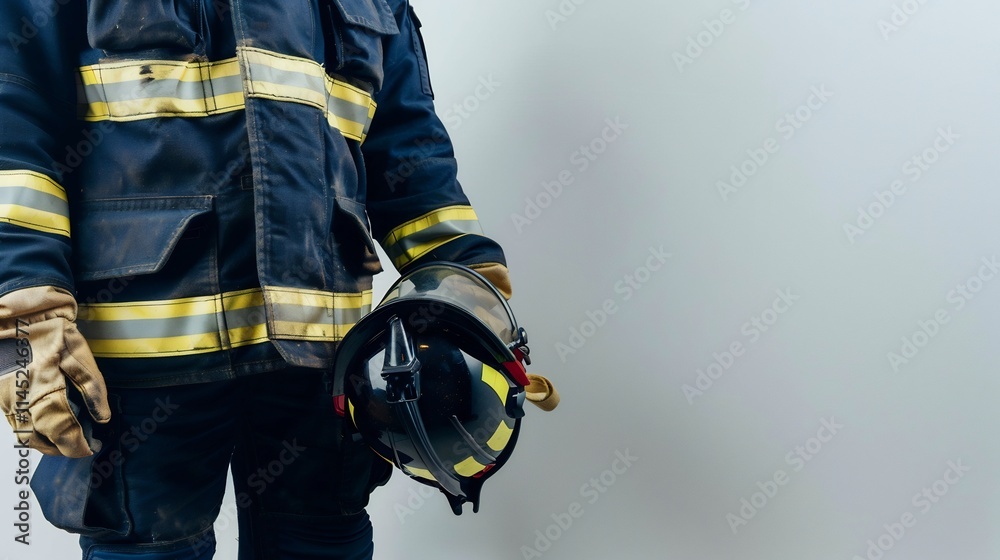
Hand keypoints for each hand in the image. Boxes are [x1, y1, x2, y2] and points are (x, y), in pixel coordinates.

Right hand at [0, 286, 110, 456]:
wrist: (19, 318)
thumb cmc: (51, 332)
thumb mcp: (80, 355)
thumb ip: (93, 389)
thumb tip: (103, 417)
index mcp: (46, 391)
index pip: (63, 432)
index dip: (78, 445)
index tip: (92, 448)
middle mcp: (22, 401)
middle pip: (42, 440)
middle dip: (63, 448)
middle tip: (82, 445)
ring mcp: (7, 401)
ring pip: (25, 436)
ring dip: (46, 444)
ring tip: (66, 440)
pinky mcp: (0, 397)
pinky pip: (14, 424)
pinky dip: (31, 432)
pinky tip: (46, 427)